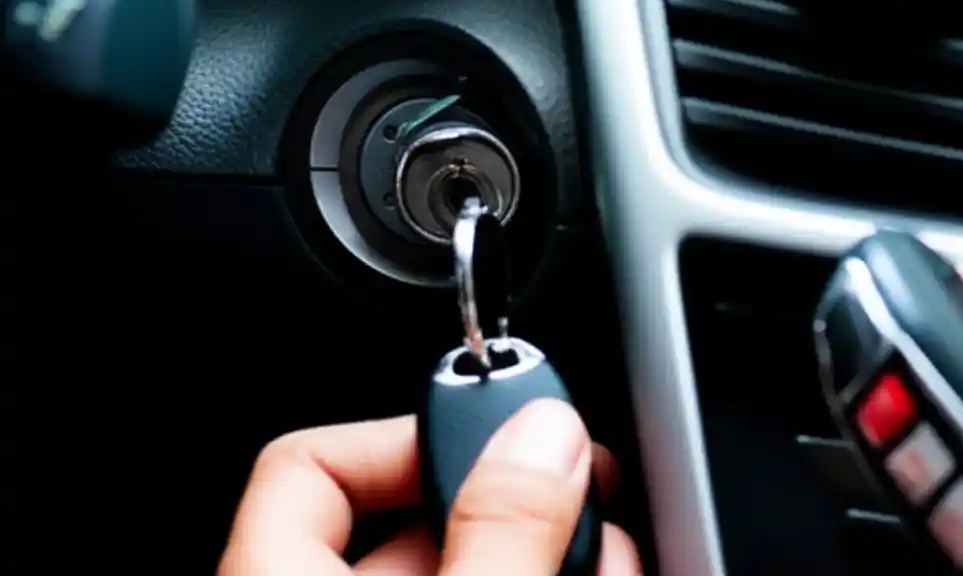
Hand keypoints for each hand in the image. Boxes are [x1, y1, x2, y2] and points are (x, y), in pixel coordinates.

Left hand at [218, 399, 640, 575]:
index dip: (410, 433)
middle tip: (593, 508)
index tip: (499, 436)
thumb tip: (543, 439)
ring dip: (561, 555)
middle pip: (422, 521)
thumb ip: (498, 533)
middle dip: (526, 503)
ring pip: (479, 567)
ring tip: (619, 563)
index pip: (309, 468)